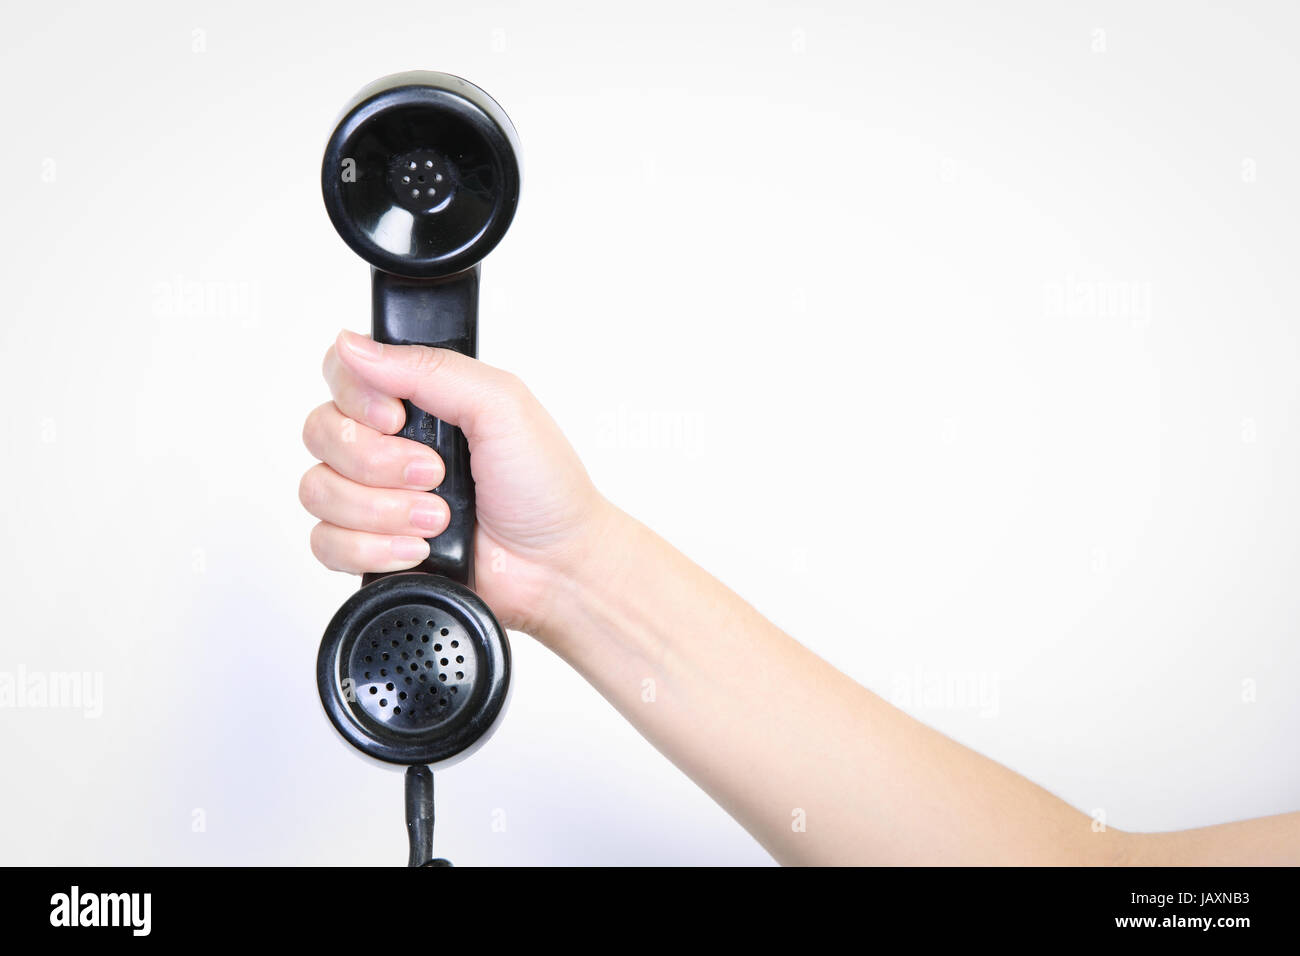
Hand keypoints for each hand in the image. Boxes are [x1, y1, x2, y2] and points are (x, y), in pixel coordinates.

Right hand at [300, 330, 610, 635]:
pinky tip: (418, 550)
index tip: (397, 419)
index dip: (356, 396)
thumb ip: (430, 368)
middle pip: (321, 431)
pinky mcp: (369, 548)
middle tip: (434, 473)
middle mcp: (388, 443)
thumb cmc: (543, 486)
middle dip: (377, 461)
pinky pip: (325, 542)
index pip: (341, 372)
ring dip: (382, 510)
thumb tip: (355, 345)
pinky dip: (372, 549)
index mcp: (418, 400)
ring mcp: (375, 497)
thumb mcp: (501, 405)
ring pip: (318, 489)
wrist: (556, 566)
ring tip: (436, 518)